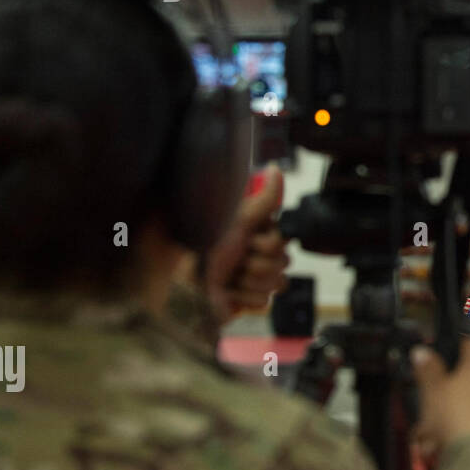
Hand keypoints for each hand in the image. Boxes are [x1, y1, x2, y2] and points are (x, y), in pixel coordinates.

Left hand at [200, 164, 289, 320]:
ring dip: (250, 281)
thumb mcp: (236, 221)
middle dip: (258, 263)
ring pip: (277, 282)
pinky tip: (227, 292)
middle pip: (284, 261)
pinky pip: (265, 301)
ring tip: (228, 277)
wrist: (185, 289)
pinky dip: (244, 296)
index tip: (250, 240)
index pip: (284, 239)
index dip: (269, 243)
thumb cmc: (204, 251)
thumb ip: (263, 199)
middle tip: (236, 259)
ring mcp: (252, 278)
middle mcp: (253, 253)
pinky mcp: (247, 299)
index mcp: (252, 232)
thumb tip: (276, 168)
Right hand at [411, 338, 469, 459]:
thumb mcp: (433, 390)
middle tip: (432, 398)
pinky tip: (447, 443)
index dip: (454, 346)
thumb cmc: (459, 419)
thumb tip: (422, 352)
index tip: (443, 353)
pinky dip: (465, 429)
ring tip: (432, 431)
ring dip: (455, 412)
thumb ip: (428, 369)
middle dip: (450, 388)